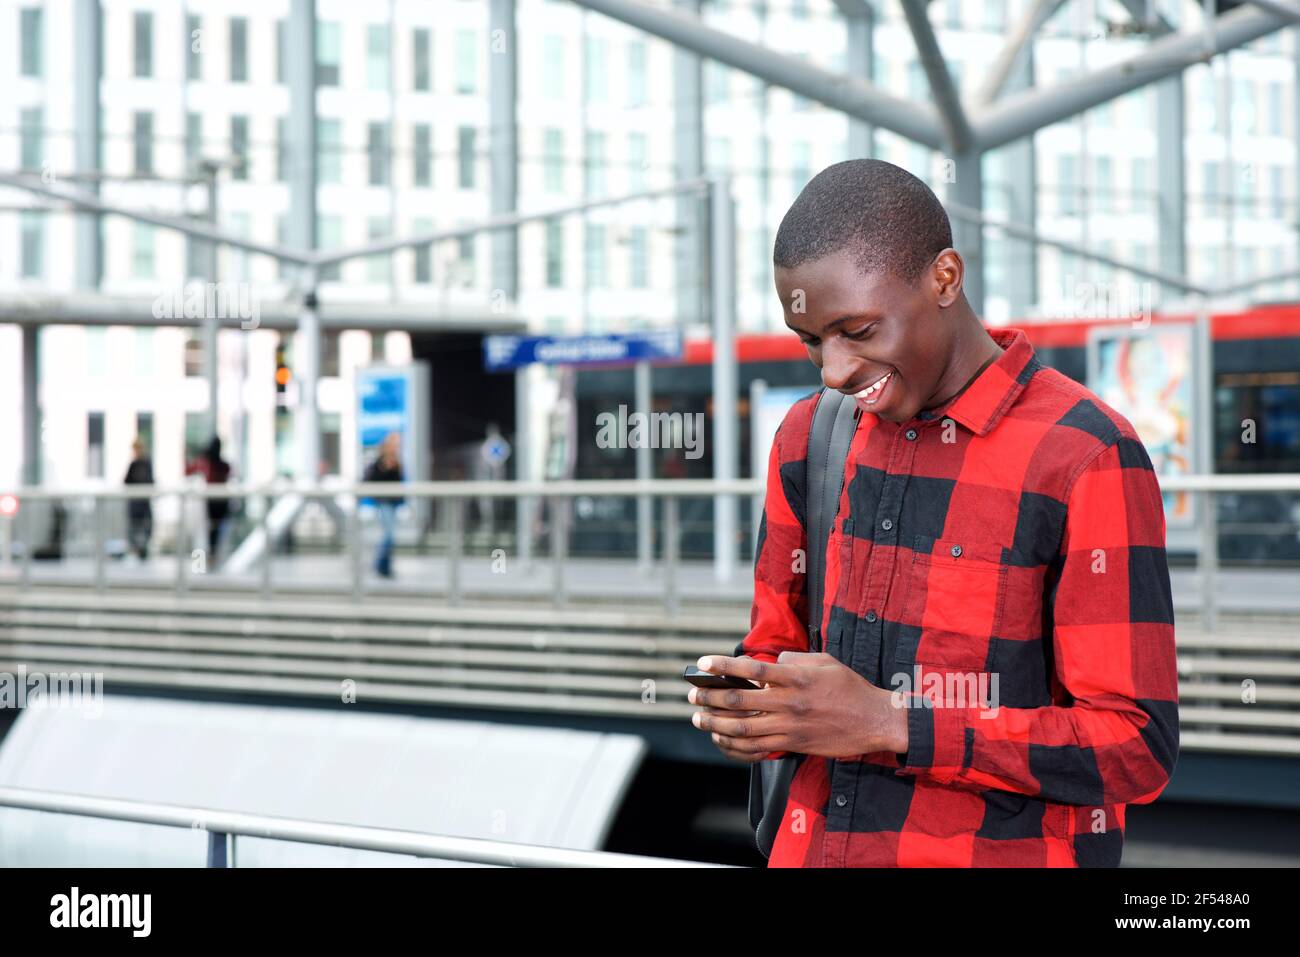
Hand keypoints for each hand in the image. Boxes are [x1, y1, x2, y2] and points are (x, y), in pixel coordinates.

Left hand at [688, 652, 907, 759]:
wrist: (874, 720)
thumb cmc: (849, 687)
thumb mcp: (824, 661)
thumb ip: (794, 660)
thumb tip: (771, 664)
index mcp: (796, 678)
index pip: (751, 669)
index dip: (723, 666)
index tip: (703, 663)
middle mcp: (789, 702)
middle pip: (738, 700)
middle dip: (709, 698)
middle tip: (692, 694)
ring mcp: (789, 727)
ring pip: (742, 728)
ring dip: (715, 724)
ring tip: (699, 718)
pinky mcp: (792, 745)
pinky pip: (756, 748)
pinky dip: (734, 745)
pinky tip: (721, 740)